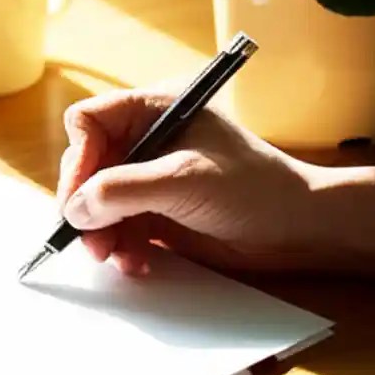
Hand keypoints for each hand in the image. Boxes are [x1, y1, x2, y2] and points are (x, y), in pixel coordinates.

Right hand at [56, 87, 323, 274]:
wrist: (300, 229)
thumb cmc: (253, 188)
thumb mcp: (183, 181)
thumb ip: (123, 191)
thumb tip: (74, 208)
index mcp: (154, 111)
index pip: (89, 122)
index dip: (78, 158)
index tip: (81, 198)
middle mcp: (147, 140)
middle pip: (87, 166)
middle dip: (87, 205)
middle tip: (92, 239)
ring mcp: (151, 177)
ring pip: (98, 203)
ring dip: (101, 233)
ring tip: (116, 257)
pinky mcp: (158, 212)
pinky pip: (119, 228)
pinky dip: (121, 247)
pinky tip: (138, 263)